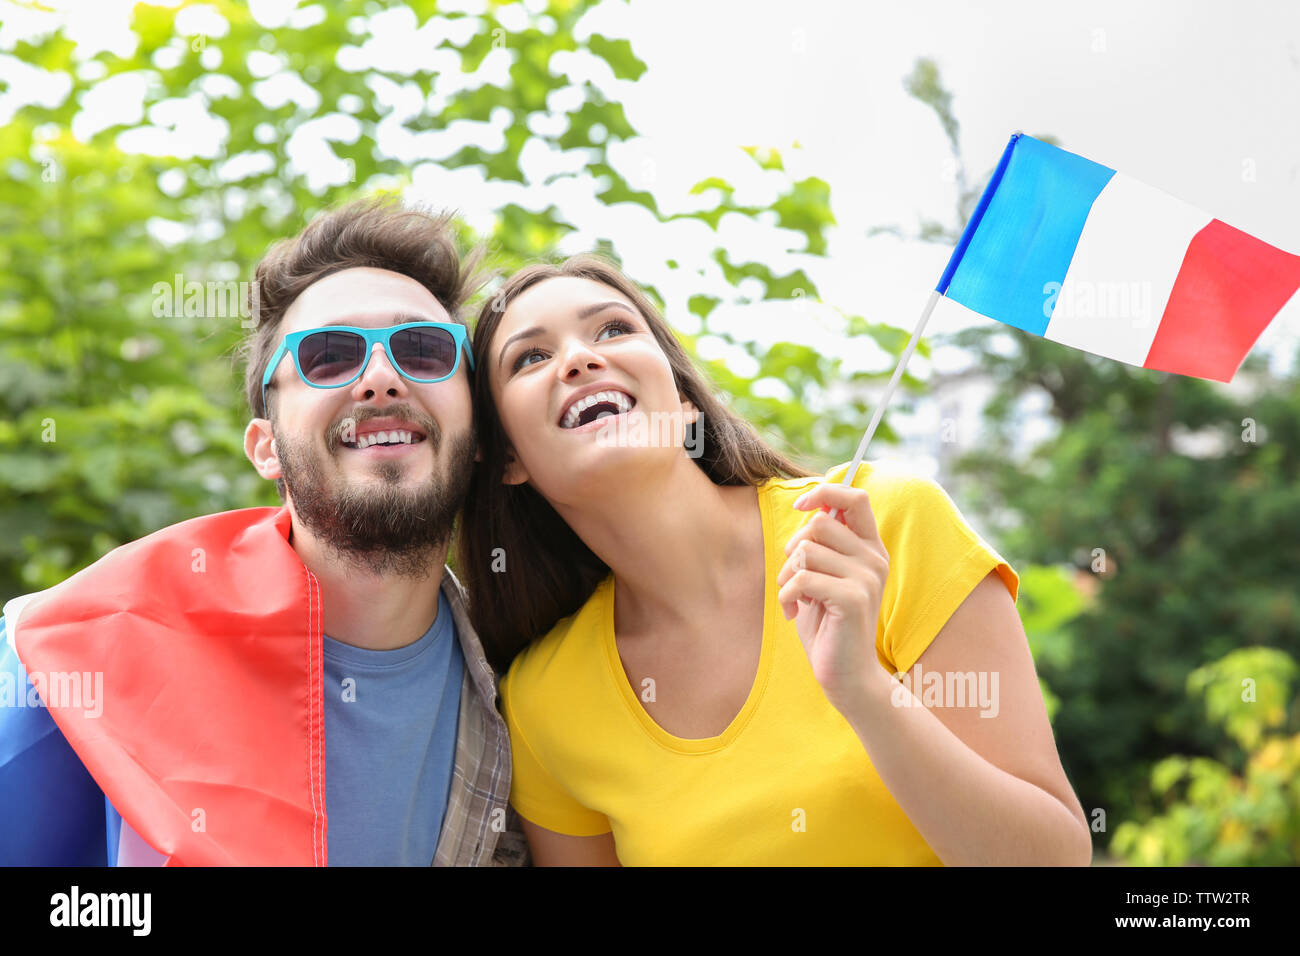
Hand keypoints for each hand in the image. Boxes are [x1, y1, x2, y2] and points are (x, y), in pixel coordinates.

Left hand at [776, 482, 890, 710]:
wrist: (847, 675)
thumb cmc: (829, 625)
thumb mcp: (825, 578)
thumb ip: (821, 546)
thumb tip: (811, 507)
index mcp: (870, 549)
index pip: (856, 497)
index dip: (825, 491)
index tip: (800, 506)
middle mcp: (874, 559)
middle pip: (820, 523)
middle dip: (793, 548)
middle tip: (792, 578)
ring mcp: (867, 578)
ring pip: (806, 551)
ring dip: (787, 575)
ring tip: (794, 598)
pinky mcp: (853, 598)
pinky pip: (802, 578)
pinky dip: (786, 595)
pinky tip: (792, 612)